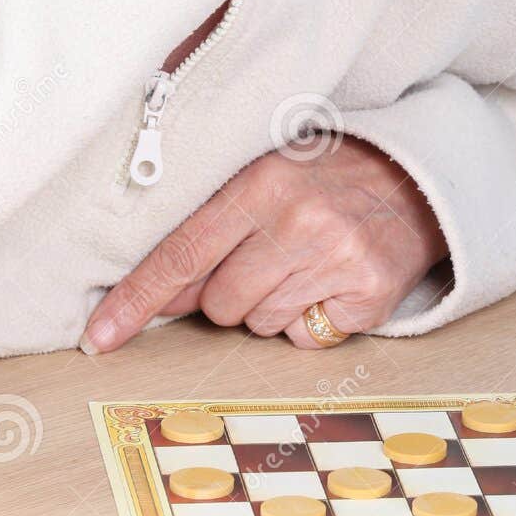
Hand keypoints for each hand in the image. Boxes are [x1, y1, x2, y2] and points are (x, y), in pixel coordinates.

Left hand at [80, 137, 448, 352]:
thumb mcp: (267, 178)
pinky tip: (331, 283)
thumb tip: (158, 295)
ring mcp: (336, 258)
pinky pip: (305, 338)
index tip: (98, 337)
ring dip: (272, 306)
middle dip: (231, 294)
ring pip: (259, 324)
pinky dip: (311, 320)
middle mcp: (299, 219)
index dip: (136, 299)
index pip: (182, 253)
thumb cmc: (327, 180)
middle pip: (217, 304)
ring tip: (305, 265)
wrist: (417, 180)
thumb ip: (213, 226)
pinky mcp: (368, 294)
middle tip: (269, 258)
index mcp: (261, 182)